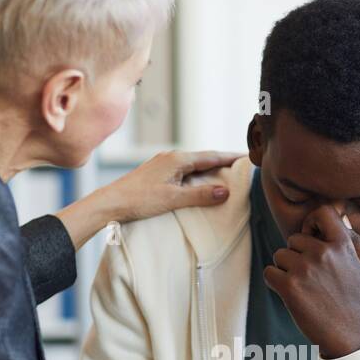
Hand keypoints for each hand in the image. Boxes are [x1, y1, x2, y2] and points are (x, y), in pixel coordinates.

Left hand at [56, 150, 242, 248]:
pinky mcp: (157, 173)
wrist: (110, 202)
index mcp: (178, 159)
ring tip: (226, 173)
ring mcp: (163, 164)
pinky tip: (199, 181)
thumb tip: (225, 191)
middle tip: (242, 165)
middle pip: (204, 157)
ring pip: (193, 163)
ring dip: (210, 167)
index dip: (231, 157)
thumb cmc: (140, 200)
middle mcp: (171, 157)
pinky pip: (184, 169)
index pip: (212, 156)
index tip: (249, 157)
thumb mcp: (174, 199)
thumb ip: (200, 195)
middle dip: (223, 161)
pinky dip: (197, 174)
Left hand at [263, 205, 359, 358]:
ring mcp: (304, 269)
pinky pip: (269, 273)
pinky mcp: (289, 288)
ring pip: (280, 255)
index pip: (322, 212)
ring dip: (286, 269)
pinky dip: (275, 282)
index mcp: (343, 245)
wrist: (353, 339)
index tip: (312, 236)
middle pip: (294, 239)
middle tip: (311, 276)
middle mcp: (322, 253)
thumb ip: (358, 243)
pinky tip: (289, 294)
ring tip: (303, 287)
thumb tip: (343, 220)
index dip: (312, 222)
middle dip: (298, 254)